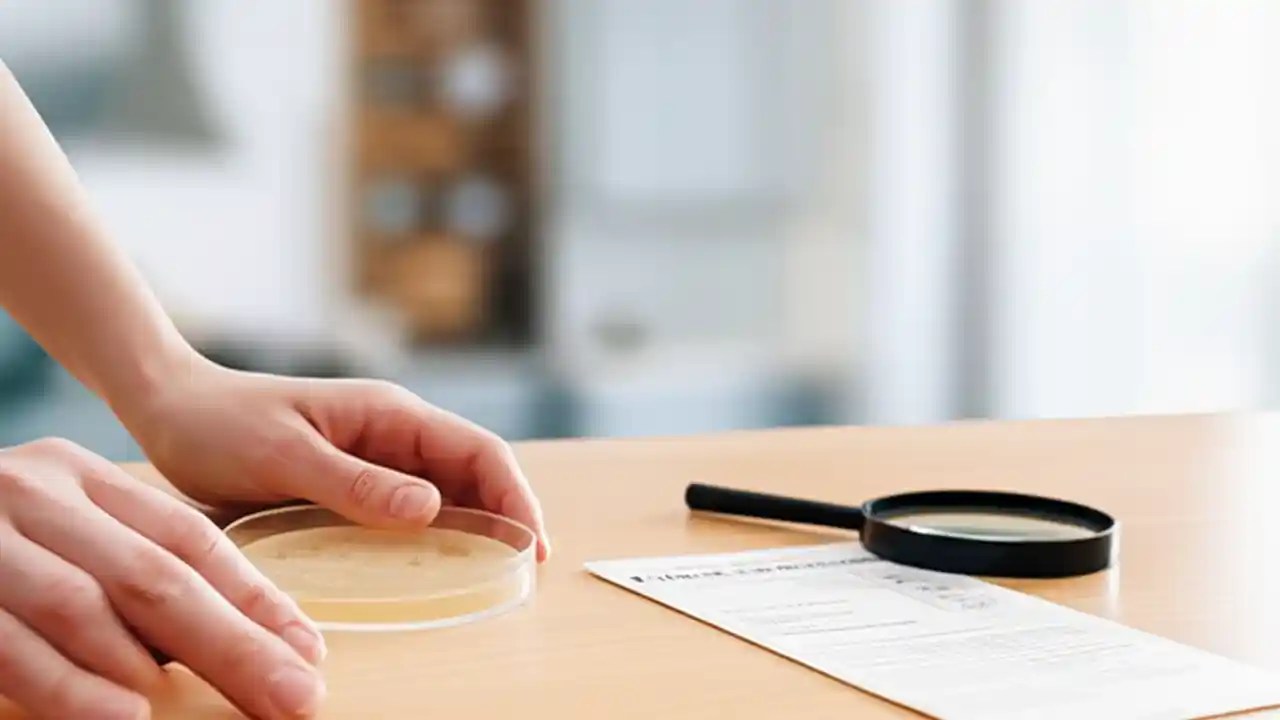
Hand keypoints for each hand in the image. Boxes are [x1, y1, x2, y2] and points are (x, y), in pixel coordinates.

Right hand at [0, 438, 325, 719]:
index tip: (307, 648)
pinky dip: (69, 685)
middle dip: (235, 642)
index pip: (188, 535)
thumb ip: (135, 568)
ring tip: (233, 707)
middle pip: (155, 576)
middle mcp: (35, 495)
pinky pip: (10, 643)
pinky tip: (124, 715)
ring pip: (86, 607)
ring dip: (160, 667)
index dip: (254, 595)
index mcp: (81, 477)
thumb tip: (243, 638)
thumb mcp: (69, 536)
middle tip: (297, 696)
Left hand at [124, 361, 550, 559]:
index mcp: (389, 414)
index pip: (477, 450)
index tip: (531, 542)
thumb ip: (355, 482)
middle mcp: (393, 436)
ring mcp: (376, 461)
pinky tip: (439, 571)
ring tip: (497, 575)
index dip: (514, 494)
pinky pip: (409, 515)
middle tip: (525, 571)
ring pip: (448, 496)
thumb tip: (431, 509)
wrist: (171, 411)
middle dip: (508, 516)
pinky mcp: (354, 487)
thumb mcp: (284, 454)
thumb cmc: (220, 423)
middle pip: (474, 474)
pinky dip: (434, 542)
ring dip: (476, 531)